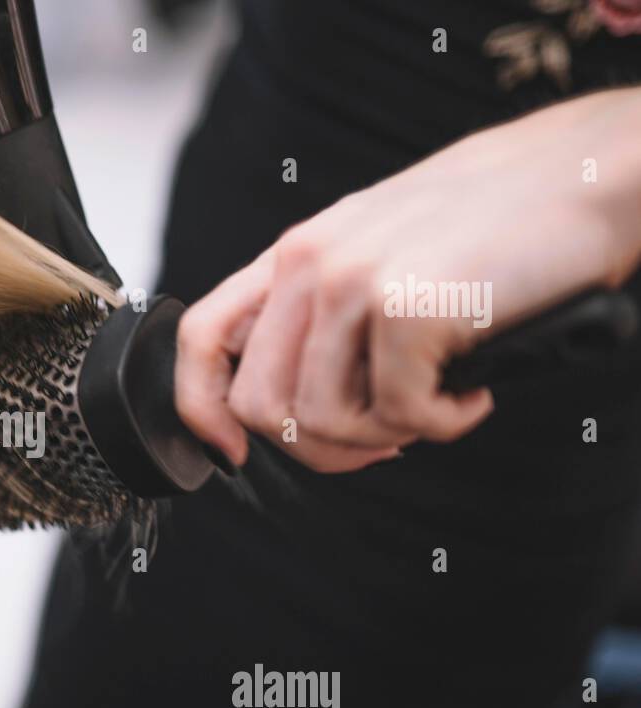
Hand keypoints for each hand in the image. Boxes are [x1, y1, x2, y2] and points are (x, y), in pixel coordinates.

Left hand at [175, 87, 640, 472]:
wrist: (587, 174)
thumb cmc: (493, 225)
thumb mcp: (382, 253)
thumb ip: (328, 314)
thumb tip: (297, 414)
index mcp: (295, 253)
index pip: (201, 338)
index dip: (200, 410)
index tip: (230, 453)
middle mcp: (309, 263)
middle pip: (260, 407)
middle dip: (318, 448)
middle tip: (384, 438)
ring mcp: (352, 282)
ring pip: (319, 423)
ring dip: (383, 438)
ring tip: (434, 403)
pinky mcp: (406, 307)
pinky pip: (399, 418)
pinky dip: (444, 424)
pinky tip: (473, 393)